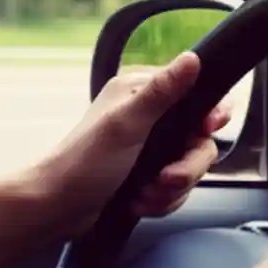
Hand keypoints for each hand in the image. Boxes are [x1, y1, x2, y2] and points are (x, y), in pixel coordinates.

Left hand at [34, 52, 230, 235]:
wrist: (57, 208)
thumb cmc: (84, 163)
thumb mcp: (126, 125)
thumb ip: (162, 93)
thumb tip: (192, 58)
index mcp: (141, 93)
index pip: (195, 93)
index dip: (210, 115)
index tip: (207, 130)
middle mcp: (148, 117)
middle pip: (199, 140)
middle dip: (186, 167)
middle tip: (166, 179)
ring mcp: (149, 148)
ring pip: (189, 167)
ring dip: (172, 188)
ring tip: (145, 194)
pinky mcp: (147, 175)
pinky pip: (176, 189)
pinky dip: (161, 200)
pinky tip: (140, 202)